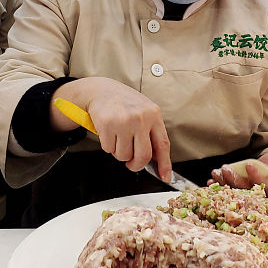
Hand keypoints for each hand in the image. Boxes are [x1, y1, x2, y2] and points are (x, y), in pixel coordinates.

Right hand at [51, 77, 170, 178]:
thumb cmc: (125, 104)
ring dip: (119, 153)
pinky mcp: (107, 124)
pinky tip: (108, 133)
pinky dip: (107, 146)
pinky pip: (108, 149)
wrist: (102, 91)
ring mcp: (123, 121)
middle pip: (143, 156)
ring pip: (123, 155)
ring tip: (118, 138)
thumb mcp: (144, 113)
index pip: (162, 144)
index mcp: (154, 114)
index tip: (165, 177)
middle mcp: (140, 117)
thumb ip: (151, 133)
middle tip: (131, 164)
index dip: (165, 164)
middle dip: (136, 165)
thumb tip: (157, 161)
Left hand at [211, 148, 267, 193]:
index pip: (262, 183)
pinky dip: (217, 186)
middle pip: (244, 188)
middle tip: (226, 169)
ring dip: (223, 182)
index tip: (249, 165)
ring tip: (216, 173)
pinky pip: (225, 190)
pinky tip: (210, 181)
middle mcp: (255, 193)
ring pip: (232, 189)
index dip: (255, 175)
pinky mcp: (235, 190)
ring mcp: (244, 192)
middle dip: (234, 179)